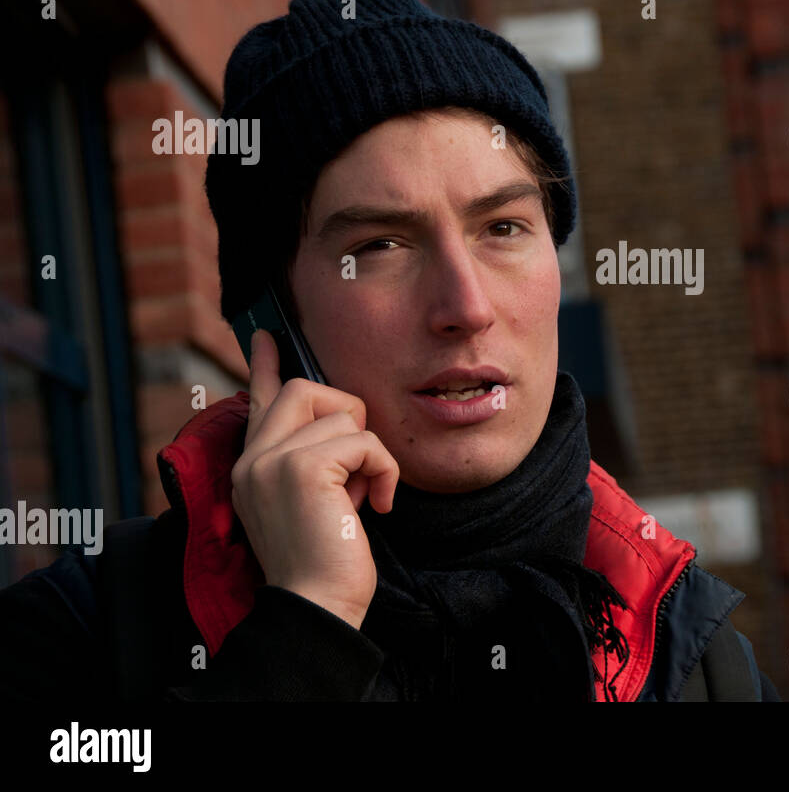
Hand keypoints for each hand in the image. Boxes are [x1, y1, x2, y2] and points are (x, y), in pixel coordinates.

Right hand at [230, 329, 399, 628]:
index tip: (265, 336)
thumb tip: (343, 426)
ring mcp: (273, 460)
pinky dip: (383, 470)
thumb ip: (316, 461)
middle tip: (358, 462)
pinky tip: (375, 506)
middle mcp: (253, 458)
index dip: (265, 366)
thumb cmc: (324, 563)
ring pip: (344, 415)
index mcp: (251, 466)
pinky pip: (365, 441)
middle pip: (305, 389)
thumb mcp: (314, 502)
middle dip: (347, 414)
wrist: (315, 606)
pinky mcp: (302, 468)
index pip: (258, 401)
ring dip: (369, 455)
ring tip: (360, 498)